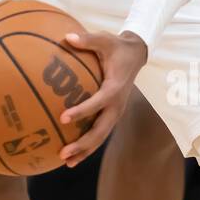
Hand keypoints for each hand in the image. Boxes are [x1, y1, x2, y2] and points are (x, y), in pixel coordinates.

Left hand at [57, 30, 148, 167]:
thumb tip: (67, 37)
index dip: (82, 111)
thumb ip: (87, 39)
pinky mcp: (112, 114)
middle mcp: (117, 104)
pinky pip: (100, 132)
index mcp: (115, 88)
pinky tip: (72, 153)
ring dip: (85, 150)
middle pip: (101, 130)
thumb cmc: (116, 46)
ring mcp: (116, 111)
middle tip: (63, 153)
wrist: (136, 54)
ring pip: (101, 136)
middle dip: (83, 144)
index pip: (98, 103)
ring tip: (66, 162)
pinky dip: (88, 144)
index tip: (63, 118)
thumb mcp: (104, 39)